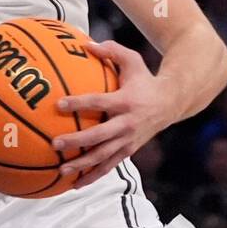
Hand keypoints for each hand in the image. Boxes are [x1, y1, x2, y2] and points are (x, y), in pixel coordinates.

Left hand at [51, 40, 172, 188]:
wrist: (171, 103)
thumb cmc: (145, 79)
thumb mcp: (133, 60)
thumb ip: (111, 51)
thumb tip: (85, 43)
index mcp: (125, 101)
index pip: (99, 102)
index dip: (79, 103)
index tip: (59, 104)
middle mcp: (127, 123)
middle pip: (99, 135)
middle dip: (77, 141)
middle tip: (55, 144)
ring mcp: (128, 140)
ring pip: (103, 156)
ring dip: (82, 164)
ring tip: (62, 170)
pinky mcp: (129, 151)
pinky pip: (109, 166)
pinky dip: (93, 176)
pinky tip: (75, 184)